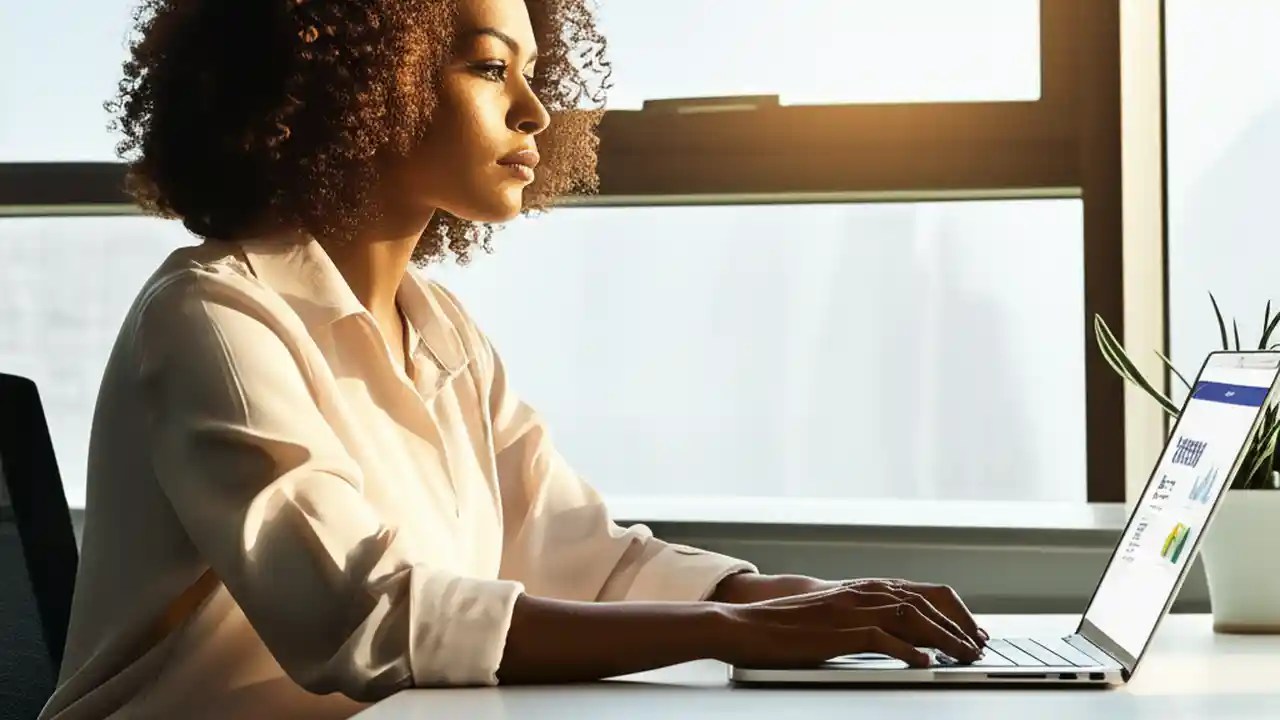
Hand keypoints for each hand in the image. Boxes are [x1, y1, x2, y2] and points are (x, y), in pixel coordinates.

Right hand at [711, 573, 987, 648]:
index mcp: (857, 589)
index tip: (970, 630)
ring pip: (910, 618)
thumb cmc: (780, 627)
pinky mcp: (836, 633)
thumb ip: (857, 619)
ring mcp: (848, 611)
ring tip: (962, 656)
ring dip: (942, 638)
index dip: (949, 610)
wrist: (742, 625)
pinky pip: (882, 639)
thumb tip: (892, 637)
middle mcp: (858, 594)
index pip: (918, 592)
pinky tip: (925, 663)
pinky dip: (909, 651)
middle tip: (977, 646)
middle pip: (922, 602)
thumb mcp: (826, 617)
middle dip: (956, 625)